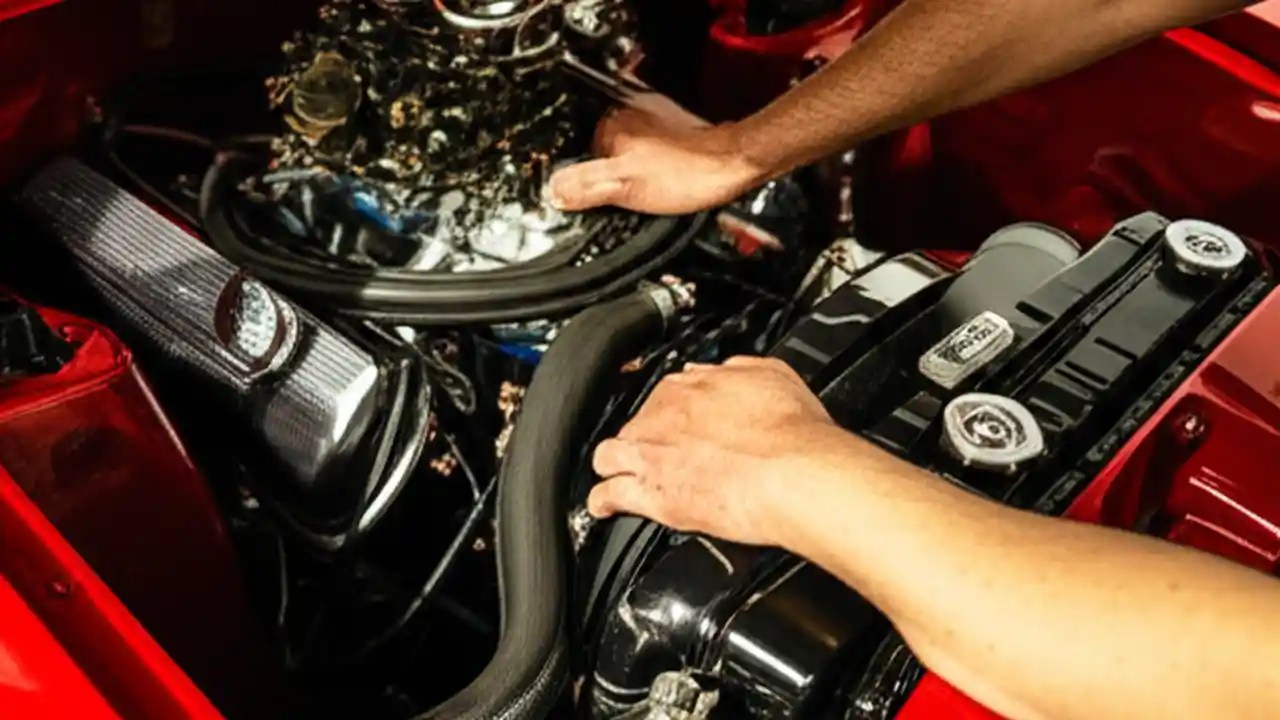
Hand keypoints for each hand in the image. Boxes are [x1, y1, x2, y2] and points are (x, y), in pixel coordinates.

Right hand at [547, 109, 765, 214]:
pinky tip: (662, 186)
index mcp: (611, 123)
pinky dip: (651, 172)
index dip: (588, 181)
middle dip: (610, 177)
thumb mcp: (625, 187)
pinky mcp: (673, 133)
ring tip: (647, 194)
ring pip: (627, 155)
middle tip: (628, 199)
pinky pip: (649, 155)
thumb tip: (552, 191)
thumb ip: (586, 187)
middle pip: (603, 153)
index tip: (602, 199)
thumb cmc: (687, 173)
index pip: (580, 153)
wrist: (735, 165)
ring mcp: (653, 122)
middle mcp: (630, 114)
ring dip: (632, 176)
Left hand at [588, 356, 850, 545]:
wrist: (794, 472)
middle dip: (644, 437)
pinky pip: (609, 495)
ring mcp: (653, 456)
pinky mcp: (653, 496)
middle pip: (636, 422)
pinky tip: (604, 506)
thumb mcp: (774, 376)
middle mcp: (665, 416)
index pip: (668, 393)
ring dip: (612, 463)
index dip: (675, 411)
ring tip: (616, 474)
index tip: (683, 421)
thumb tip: (729, 371)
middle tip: (660, 452)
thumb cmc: (793, 432)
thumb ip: (741, 371)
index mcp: (692, 387)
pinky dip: (603, 501)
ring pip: (609, 454)